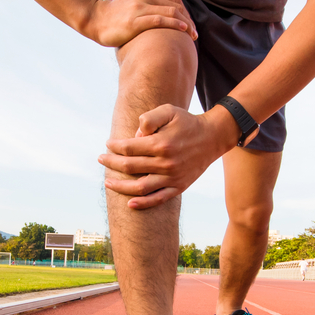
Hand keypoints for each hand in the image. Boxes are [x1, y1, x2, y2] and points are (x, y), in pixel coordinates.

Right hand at [81, 0, 197, 47]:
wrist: (97, 20)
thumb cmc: (118, 10)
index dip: (185, 12)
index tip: (191, 25)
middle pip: (175, 5)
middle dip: (189, 20)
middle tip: (195, 34)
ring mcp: (140, 5)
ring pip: (171, 12)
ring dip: (186, 24)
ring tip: (193, 35)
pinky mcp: (136, 19)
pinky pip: (160, 20)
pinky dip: (175, 24)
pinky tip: (184, 30)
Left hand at [99, 105, 245, 209]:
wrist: (213, 137)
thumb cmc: (187, 122)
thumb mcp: (169, 111)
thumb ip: (149, 118)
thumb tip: (135, 135)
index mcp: (161, 143)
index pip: (129, 148)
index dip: (115, 147)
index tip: (108, 145)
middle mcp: (166, 163)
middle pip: (130, 167)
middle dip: (112, 164)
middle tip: (101, 160)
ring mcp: (172, 177)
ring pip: (140, 187)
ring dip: (120, 187)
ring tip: (108, 183)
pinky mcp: (179, 186)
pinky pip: (158, 198)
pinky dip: (143, 203)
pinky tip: (129, 203)